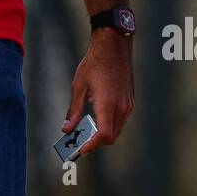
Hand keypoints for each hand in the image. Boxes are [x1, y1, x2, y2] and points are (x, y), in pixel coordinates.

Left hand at [63, 29, 133, 157]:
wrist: (114, 46)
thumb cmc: (95, 63)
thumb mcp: (79, 85)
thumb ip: (73, 110)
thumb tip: (67, 129)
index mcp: (108, 103)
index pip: (104, 135)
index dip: (92, 145)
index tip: (81, 149)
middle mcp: (121, 106)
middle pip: (111, 136)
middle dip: (96, 142)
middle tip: (81, 142)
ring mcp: (128, 104)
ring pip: (117, 129)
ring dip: (103, 133)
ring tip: (86, 129)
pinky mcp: (130, 100)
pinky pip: (120, 119)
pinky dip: (109, 123)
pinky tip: (96, 115)